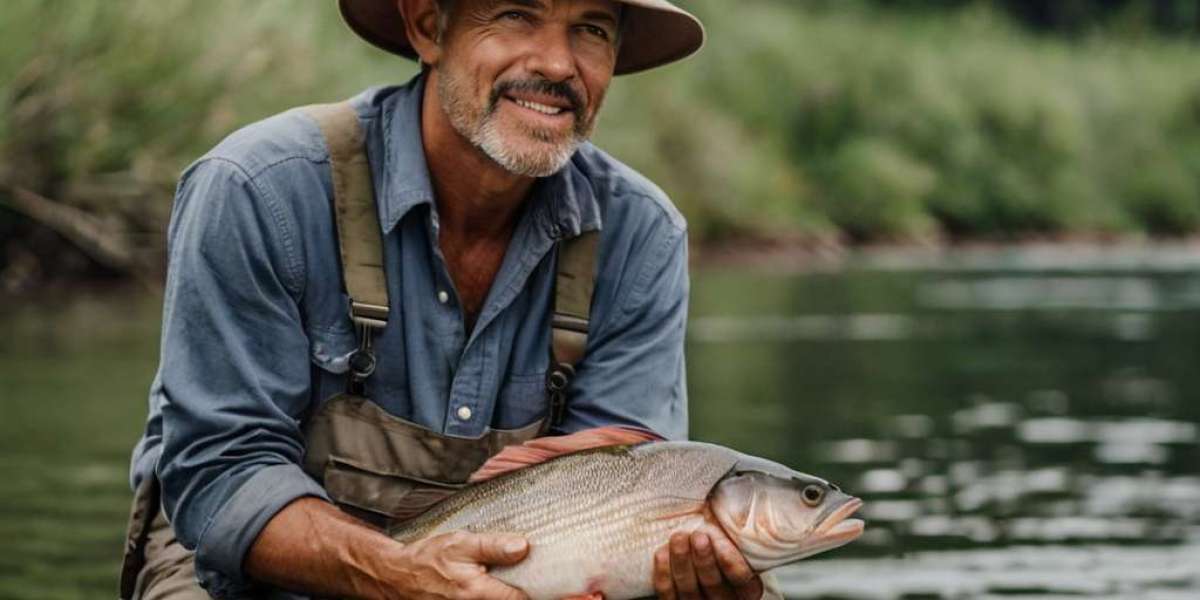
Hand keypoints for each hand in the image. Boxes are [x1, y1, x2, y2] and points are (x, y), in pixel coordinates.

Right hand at [389, 530, 530, 599]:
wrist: (397, 577)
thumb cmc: (427, 559)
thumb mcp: (460, 544)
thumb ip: (493, 546)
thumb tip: (523, 546)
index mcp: (477, 592)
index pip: (520, 599)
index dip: (539, 589)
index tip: (548, 578)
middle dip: (524, 592)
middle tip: (534, 580)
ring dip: (509, 593)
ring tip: (515, 582)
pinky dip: (496, 594)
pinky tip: (497, 586)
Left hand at [652, 531, 762, 599]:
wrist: (698, 569)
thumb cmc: (721, 550)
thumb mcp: (734, 545)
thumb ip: (733, 533)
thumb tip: (724, 501)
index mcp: (745, 589)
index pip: (742, 581)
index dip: (731, 563)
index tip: (720, 541)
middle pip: (713, 584)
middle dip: (704, 559)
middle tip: (698, 536)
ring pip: (689, 590)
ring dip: (682, 562)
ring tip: (678, 538)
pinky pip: (668, 595)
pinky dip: (664, 575)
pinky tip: (661, 554)